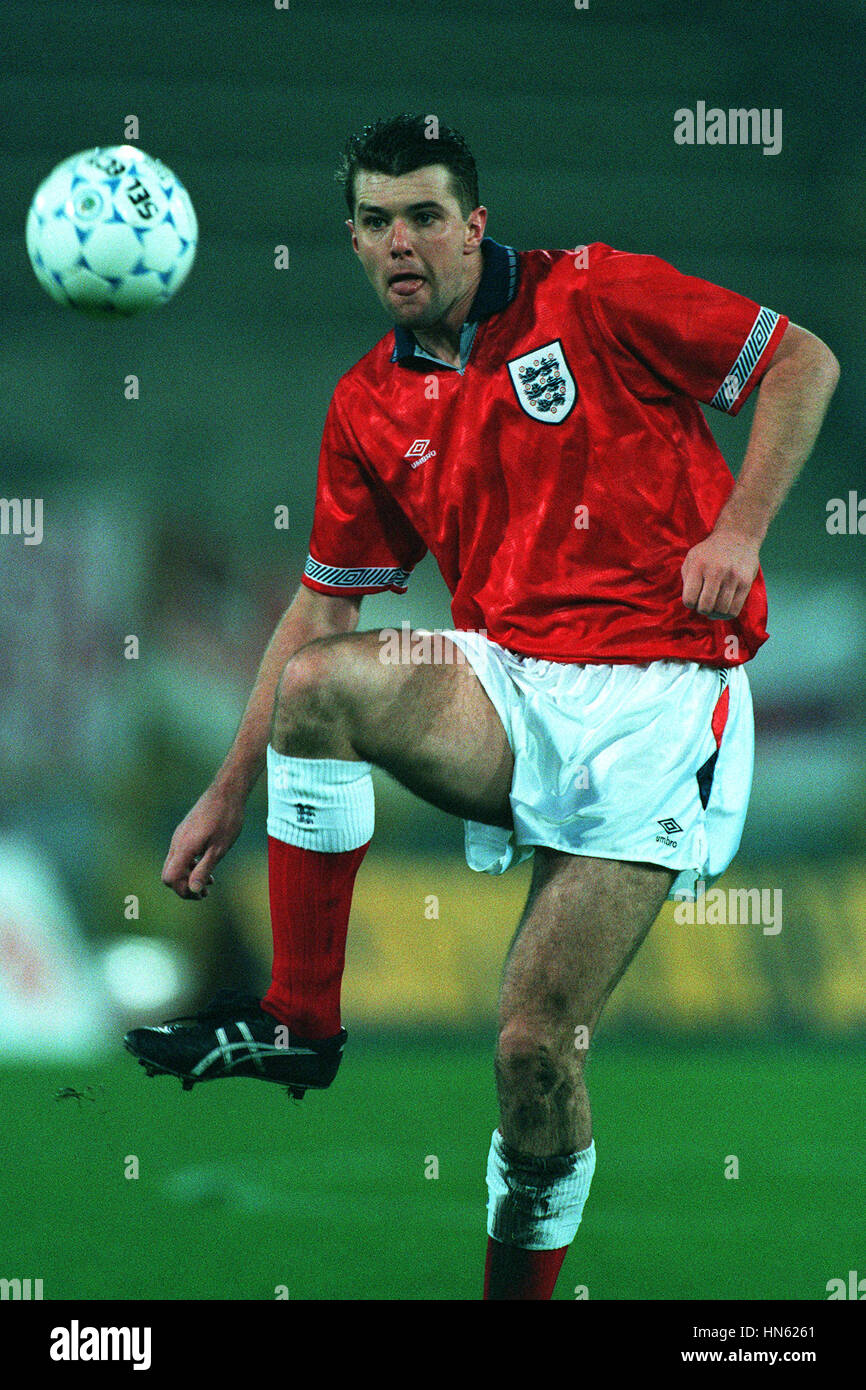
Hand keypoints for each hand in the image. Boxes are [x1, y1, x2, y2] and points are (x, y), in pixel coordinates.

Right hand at [161, 781, 245, 899]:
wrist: (226, 793)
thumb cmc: (226, 820)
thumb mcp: (219, 849)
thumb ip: (204, 870)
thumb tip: (193, 891)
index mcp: (184, 847)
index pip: (170, 878)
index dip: (183, 891)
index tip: (201, 895)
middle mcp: (176, 842)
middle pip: (169, 873)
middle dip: (184, 886)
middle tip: (205, 893)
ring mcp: (179, 836)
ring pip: (175, 864)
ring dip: (189, 876)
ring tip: (211, 882)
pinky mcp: (185, 832)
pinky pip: (181, 854)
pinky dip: (190, 864)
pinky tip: (207, 864)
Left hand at [680, 528, 760, 619]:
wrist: (737, 536)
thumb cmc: (710, 551)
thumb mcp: (692, 557)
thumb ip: (686, 578)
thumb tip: (690, 603)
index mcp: (699, 566)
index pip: (689, 599)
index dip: (690, 604)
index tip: (694, 598)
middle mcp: (716, 571)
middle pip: (705, 607)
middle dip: (702, 610)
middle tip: (704, 603)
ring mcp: (733, 577)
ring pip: (720, 610)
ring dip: (715, 613)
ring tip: (714, 605)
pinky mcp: (746, 583)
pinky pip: (734, 610)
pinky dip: (726, 614)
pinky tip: (723, 608)